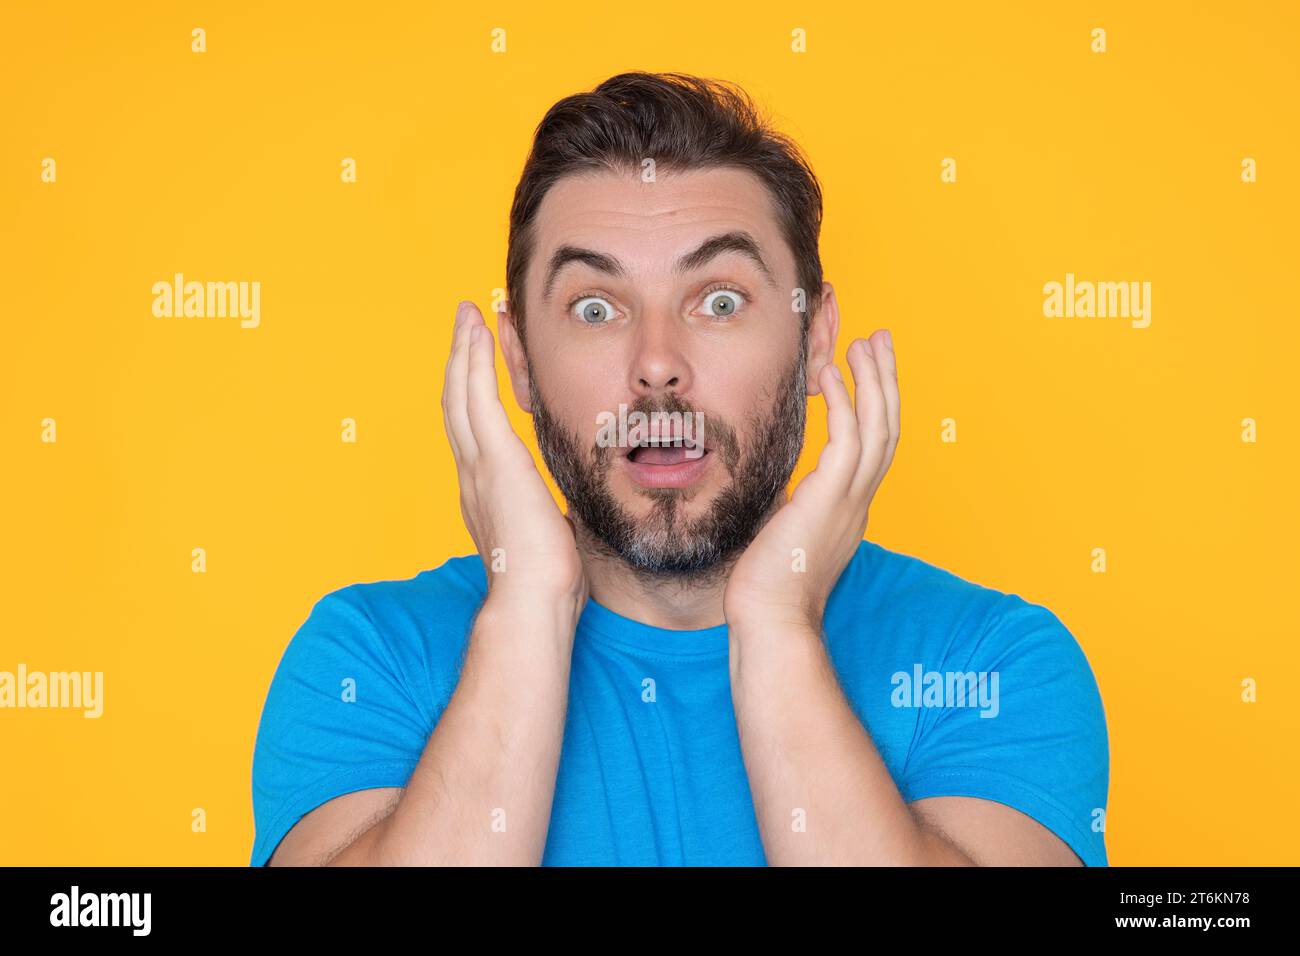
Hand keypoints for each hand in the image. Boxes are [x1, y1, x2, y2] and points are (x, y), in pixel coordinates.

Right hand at [441, 300, 587, 610]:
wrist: (534, 603)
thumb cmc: (547, 585)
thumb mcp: (551, 537)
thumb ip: (551, 517)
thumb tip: (570, 514)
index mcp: (485, 493)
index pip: (475, 431)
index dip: (472, 394)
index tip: (478, 368)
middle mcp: (472, 474)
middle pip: (456, 403)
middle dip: (460, 361)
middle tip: (464, 324)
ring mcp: (479, 465)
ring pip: (460, 392)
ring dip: (463, 350)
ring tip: (467, 315)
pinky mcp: (494, 458)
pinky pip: (476, 396)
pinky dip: (474, 359)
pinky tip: (479, 330)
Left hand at [723, 331, 899, 631]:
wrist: (770, 624)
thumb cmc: (768, 589)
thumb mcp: (784, 536)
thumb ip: (791, 509)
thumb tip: (781, 496)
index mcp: (849, 509)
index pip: (872, 445)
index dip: (873, 403)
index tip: (866, 369)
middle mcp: (858, 502)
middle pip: (886, 428)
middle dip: (884, 379)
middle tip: (880, 338)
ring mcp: (848, 502)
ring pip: (877, 428)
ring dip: (872, 381)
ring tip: (863, 342)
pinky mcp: (829, 501)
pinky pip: (845, 441)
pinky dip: (842, 403)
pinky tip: (830, 374)